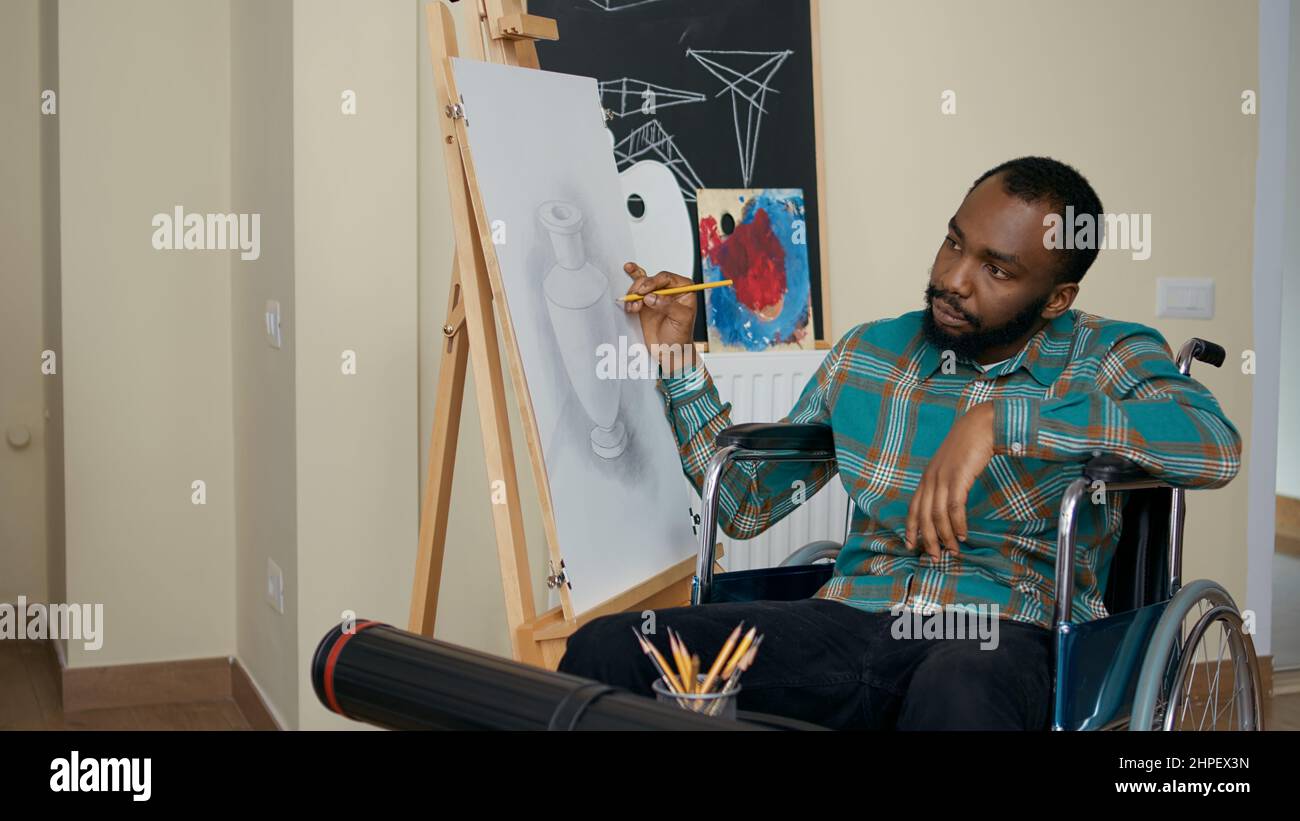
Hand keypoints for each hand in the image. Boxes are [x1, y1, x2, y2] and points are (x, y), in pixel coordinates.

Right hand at [622, 262, 696, 373]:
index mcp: (684, 289)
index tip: (645, 292)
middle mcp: (670, 289)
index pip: (666, 278)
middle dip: (641, 288)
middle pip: (651, 279)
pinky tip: (627, 299)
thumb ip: (668, 305)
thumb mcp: (681, 320)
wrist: (669, 351)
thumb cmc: (681, 336)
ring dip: (634, 294)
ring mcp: (656, 295)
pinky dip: (629, 293)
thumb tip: (652, 297)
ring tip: (633, 307)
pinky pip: (635, 291)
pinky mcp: (645, 303)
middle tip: (636, 297)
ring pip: (641, 284)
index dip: (654, 282)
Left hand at [905, 402, 995, 558]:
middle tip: (936, 556)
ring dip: (945, 536)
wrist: (980, 426)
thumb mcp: (950, 466)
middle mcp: (930, 479)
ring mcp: (943, 479)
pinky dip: (958, 524)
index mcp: (926, 478)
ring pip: (938, 516)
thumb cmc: (968, 447)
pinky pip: (954, 508)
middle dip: (928, 539)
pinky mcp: (958, 478)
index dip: (910, 528)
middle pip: (923, 517)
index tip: (911, 545)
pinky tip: (963, 534)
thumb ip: (945, 483)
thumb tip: (947, 506)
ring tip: (953, 550)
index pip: (913, 508)